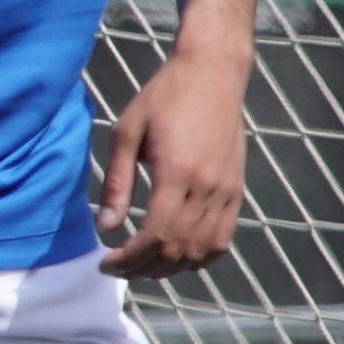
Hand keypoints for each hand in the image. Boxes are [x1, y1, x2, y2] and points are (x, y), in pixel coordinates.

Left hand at [99, 48, 248, 278]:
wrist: (212, 74)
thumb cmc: (163, 98)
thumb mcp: (126, 132)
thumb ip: (117, 181)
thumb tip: (107, 226)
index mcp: (177, 172)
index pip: (155, 234)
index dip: (129, 258)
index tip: (106, 263)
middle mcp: (208, 187)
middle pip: (178, 248)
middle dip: (144, 268)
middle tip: (117, 269)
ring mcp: (228, 190)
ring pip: (203, 250)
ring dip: (171, 268)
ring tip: (142, 267)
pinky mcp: (237, 190)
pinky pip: (224, 238)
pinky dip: (201, 257)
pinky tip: (176, 258)